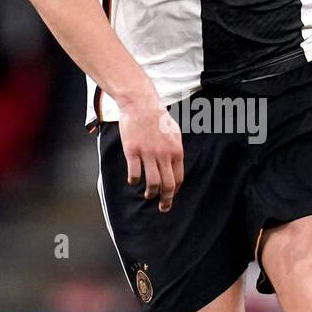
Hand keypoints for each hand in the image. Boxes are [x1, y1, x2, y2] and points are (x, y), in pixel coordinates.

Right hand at [118, 92, 183, 211]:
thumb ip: (175, 149)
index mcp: (175, 151)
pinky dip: (134, 180)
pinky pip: (134, 174)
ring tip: (148, 196)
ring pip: (152, 183)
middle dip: (166, 200)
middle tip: (163, 207)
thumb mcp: (174, 132)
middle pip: (167, 185)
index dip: (175, 190)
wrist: (141, 104)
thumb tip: (175, 164)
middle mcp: (163, 155)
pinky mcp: (132, 151)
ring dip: (150, 193)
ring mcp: (147, 154)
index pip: (178, 177)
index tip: (171, 195)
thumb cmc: (157, 117)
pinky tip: (133, 181)